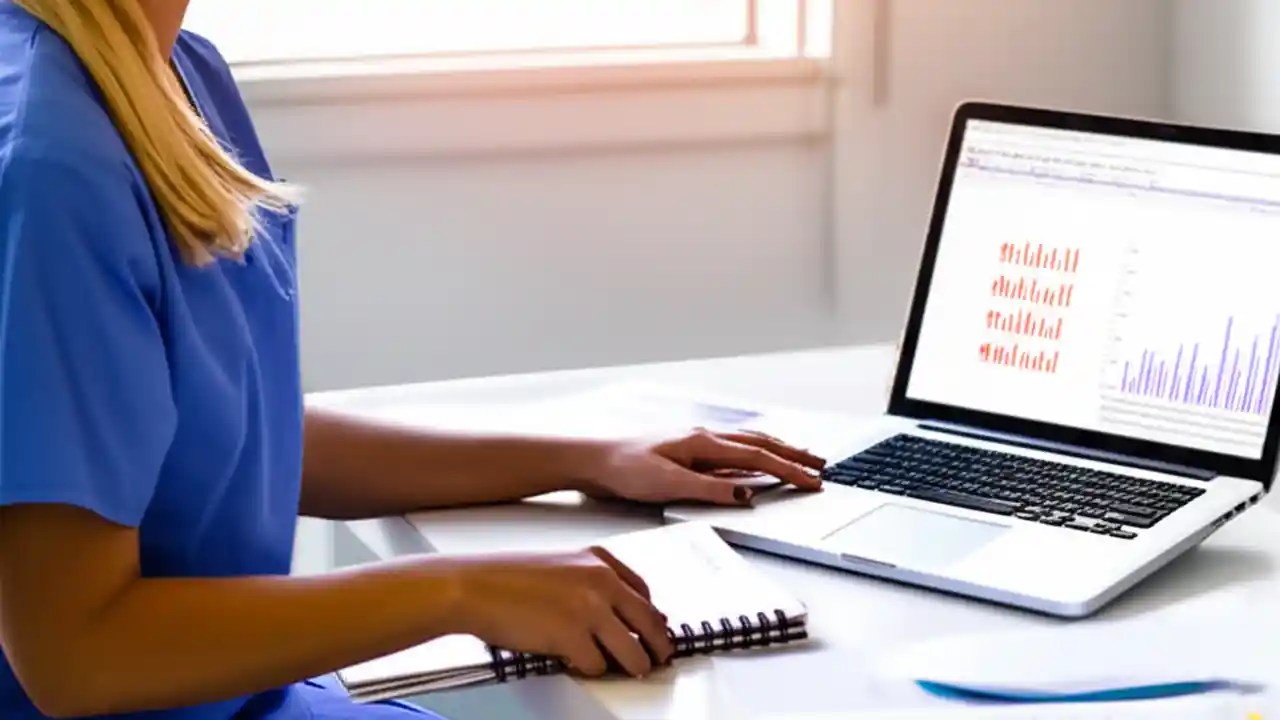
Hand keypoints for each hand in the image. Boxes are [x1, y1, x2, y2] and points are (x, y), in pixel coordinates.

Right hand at [448, 547, 673, 677]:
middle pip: (650, 622)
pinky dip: (593, 670)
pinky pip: (598, 665)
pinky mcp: (573, 637)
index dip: (653, 617)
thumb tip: (620, 612)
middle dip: (659, 646)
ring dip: (635, 665)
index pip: (644, 592)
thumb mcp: (562, 566)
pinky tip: (582, 663)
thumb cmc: (508, 579)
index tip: (656, 628)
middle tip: (660, 657)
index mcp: (599, 560)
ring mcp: (590, 610)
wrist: (475, 587)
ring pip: (633, 651)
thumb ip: (594, 583)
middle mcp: (601, 581)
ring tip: (631, 670)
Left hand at [584, 429, 826, 506]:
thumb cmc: (622, 469)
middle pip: (760, 444)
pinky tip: (755, 460)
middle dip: (793, 455)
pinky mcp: (686, 451)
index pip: (758, 457)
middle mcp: (703, 438)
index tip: (814, 482)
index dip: (789, 470)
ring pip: (747, 443)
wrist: (590, 459)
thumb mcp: (666, 484)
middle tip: (821, 466)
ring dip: (777, 450)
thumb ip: (708, 490)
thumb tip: (746, 495)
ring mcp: (695, 442)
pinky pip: (730, 449)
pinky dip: (753, 453)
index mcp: (703, 443)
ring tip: (798, 457)